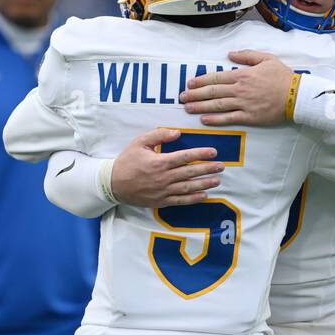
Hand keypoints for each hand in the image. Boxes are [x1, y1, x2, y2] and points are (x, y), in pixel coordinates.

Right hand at [110, 128, 225, 207]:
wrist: (113, 184)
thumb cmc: (127, 161)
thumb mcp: (139, 143)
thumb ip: (159, 136)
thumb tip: (177, 132)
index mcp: (160, 162)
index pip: (185, 157)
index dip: (200, 154)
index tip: (213, 152)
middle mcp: (164, 177)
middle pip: (190, 172)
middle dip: (208, 169)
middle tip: (221, 166)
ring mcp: (163, 191)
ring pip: (188, 187)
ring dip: (204, 184)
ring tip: (217, 180)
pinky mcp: (161, 201)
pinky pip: (180, 201)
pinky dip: (193, 199)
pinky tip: (204, 196)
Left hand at [179, 50, 294, 126]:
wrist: (297, 96)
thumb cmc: (283, 76)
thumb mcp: (266, 59)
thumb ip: (247, 55)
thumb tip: (230, 54)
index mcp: (243, 75)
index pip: (216, 78)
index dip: (200, 80)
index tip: (189, 83)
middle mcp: (240, 89)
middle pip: (212, 92)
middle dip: (194, 94)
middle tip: (182, 97)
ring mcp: (244, 104)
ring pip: (217, 105)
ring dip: (200, 106)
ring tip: (187, 108)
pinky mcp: (250, 117)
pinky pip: (228, 118)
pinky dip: (215, 119)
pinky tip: (204, 119)